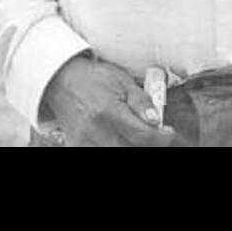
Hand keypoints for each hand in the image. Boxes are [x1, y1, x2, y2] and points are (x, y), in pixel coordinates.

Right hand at [41, 54, 175, 146]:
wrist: (63, 81)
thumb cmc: (95, 79)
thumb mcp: (123, 82)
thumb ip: (141, 102)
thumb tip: (156, 120)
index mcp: (108, 111)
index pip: (142, 135)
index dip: (161, 137)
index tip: (168, 133)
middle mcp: (95, 130)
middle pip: (131, 149)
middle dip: (148, 144)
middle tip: (154, 135)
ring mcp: (84, 142)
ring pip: (118, 152)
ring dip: (131, 144)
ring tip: (135, 133)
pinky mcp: (77, 147)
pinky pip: (101, 150)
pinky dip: (116, 144)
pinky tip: (119, 137)